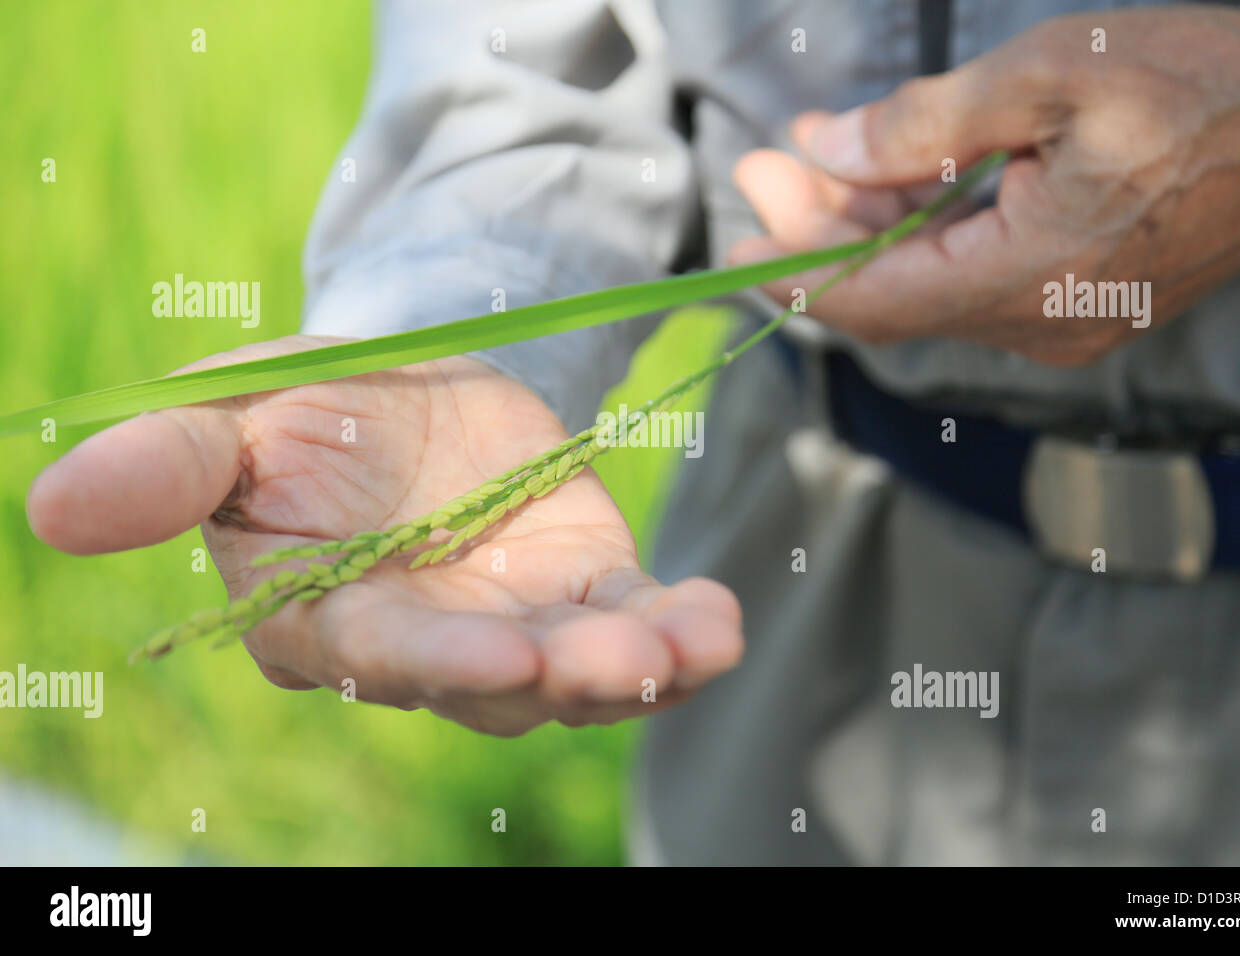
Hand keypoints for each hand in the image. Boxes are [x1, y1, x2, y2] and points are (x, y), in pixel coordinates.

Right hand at [26, 336, 742, 734]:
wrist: (405, 391)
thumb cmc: (303, 410)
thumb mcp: (232, 415)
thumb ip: (165, 466)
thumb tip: (47, 503)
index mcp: (327, 614)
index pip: (378, 651)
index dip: (434, 655)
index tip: (495, 648)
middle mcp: (426, 643)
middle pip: (492, 680)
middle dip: (555, 674)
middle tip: (619, 660)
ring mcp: (516, 624)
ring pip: (576, 670)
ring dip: (638, 663)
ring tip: (693, 641)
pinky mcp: (584, 590)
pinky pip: (639, 623)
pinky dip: (683, 630)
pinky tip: (720, 619)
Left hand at [729, 7, 1239, 365]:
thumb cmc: (1202, 83)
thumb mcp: (1053, 74)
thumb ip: (927, 123)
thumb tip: (832, 151)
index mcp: (1025, 273)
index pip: (871, 298)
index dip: (794, 272)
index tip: (735, 243)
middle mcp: (1036, 320)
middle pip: (892, 292)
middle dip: (822, 229)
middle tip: (770, 166)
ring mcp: (1061, 320)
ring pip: (931, 285)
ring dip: (873, 224)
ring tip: (824, 155)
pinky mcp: (1079, 304)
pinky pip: (974, 279)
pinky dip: (927, 232)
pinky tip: (900, 177)